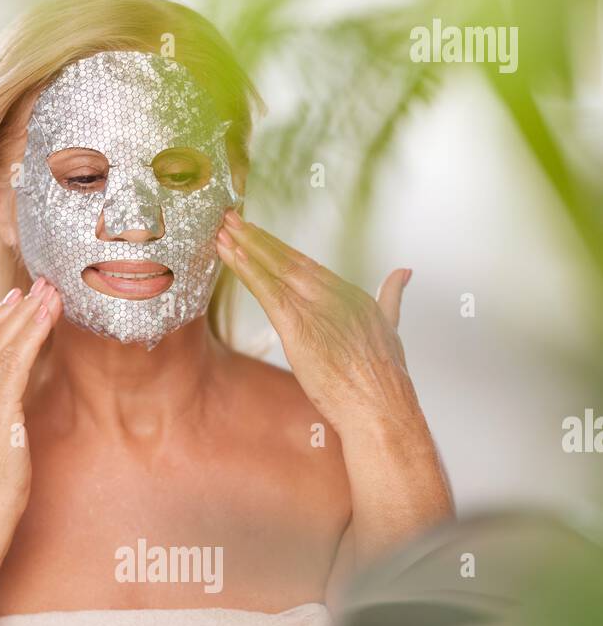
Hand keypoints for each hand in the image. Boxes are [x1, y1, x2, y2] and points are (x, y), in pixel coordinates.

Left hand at [216, 210, 421, 435]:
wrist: (382, 408)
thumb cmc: (386, 381)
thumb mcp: (391, 328)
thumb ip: (391, 297)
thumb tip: (403, 272)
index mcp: (351, 295)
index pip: (308, 265)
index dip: (279, 248)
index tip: (258, 233)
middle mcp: (334, 295)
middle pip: (288, 259)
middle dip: (257, 237)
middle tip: (230, 217)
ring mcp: (316, 309)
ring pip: (274, 269)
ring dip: (246, 247)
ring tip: (223, 228)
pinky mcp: (298, 329)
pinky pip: (267, 292)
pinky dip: (247, 270)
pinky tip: (230, 254)